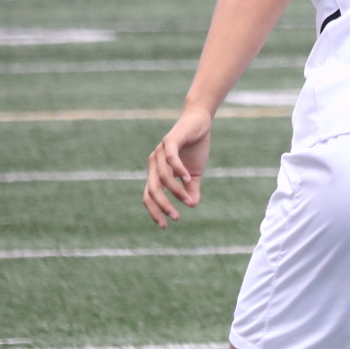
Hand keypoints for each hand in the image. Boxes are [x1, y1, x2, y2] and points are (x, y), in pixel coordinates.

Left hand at [143, 105, 213, 228]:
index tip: (165, 226)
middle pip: (152, 189)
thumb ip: (191, 189)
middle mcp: (154, 163)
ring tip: (188, 201)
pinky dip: (178, 170)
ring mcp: (160, 152)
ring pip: (163, 177)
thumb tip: (192, 205)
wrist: (199, 122)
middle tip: (176, 218)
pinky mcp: (170, 141)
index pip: (150, 195)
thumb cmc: (194, 148)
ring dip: (175, 191)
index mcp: (157, 172)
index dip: (155, 211)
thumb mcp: (194, 173)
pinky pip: (171, 159)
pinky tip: (188, 179)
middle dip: (163, 206)